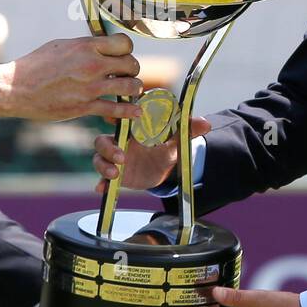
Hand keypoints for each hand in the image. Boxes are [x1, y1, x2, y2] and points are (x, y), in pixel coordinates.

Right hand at [0, 34, 142, 122]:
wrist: (16, 89)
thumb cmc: (35, 65)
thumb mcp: (60, 46)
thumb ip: (84, 47)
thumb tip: (100, 46)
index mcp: (85, 46)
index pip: (124, 43)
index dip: (127, 49)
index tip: (122, 55)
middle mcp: (91, 64)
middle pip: (131, 64)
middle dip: (132, 69)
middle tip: (127, 74)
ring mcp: (90, 87)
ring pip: (130, 86)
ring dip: (134, 89)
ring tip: (131, 91)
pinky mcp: (85, 106)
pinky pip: (116, 109)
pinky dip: (129, 111)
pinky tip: (135, 112)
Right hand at [92, 116, 211, 194]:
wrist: (163, 166)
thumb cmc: (165, 145)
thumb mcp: (177, 138)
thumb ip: (188, 130)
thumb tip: (206, 124)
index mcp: (132, 129)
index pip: (118, 119)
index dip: (114, 117)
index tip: (113, 118)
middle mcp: (119, 142)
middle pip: (103, 140)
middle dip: (108, 147)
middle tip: (121, 156)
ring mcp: (115, 159)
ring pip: (100, 158)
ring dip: (104, 165)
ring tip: (114, 174)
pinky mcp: (115, 175)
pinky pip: (102, 179)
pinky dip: (101, 183)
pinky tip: (102, 189)